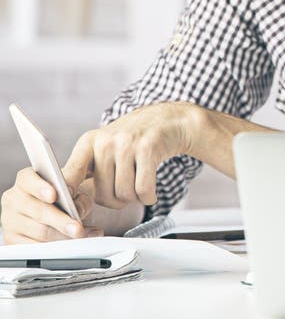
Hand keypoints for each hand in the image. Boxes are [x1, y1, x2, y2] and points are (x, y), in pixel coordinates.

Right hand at [0, 170, 101, 242]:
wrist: (57, 209)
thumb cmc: (64, 194)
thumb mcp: (73, 184)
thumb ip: (77, 189)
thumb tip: (77, 209)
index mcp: (26, 180)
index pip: (29, 180)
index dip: (41, 187)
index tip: (54, 195)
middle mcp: (13, 199)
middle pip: (38, 211)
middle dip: (60, 221)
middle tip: (78, 228)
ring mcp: (10, 220)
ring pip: (39, 231)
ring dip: (62, 236)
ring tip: (81, 236)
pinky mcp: (12, 239)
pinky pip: (35, 247)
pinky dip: (55, 248)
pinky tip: (70, 244)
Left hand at [63, 102, 197, 209]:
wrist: (171, 119)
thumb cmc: (135, 140)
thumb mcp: (106, 146)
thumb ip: (87, 170)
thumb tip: (70, 204)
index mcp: (88, 142)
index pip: (69, 174)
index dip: (65, 195)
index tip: (67, 211)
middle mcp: (105, 141)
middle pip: (103, 195)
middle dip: (117, 201)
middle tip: (126, 191)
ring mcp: (126, 143)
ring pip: (124, 194)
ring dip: (135, 199)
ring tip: (140, 186)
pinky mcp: (148, 148)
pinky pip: (143, 189)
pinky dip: (148, 197)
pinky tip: (150, 192)